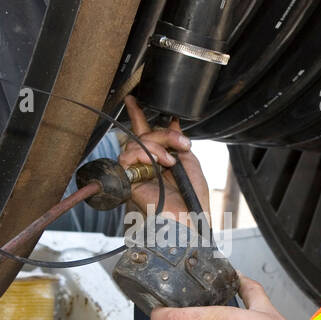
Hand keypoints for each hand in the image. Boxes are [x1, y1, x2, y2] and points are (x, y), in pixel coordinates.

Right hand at [118, 94, 210, 222]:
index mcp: (160, 158)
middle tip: (182, 145)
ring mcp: (137, 171)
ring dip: (156, 146)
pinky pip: (127, 156)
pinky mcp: (129, 180)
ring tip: (170, 162)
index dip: (138, 115)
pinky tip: (158, 164)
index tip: (133, 100)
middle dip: (163, 134)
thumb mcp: (190, 162)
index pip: (145, 133)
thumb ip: (178, 142)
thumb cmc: (193, 199)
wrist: (189, 220)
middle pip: (143, 134)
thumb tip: (172, 121)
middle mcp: (146, 163)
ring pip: (137, 143)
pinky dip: (144, 154)